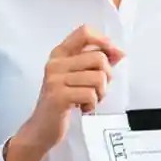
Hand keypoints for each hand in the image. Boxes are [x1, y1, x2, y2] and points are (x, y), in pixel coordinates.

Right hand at [5, 25, 124, 160]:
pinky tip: (82, 108)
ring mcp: (55, 79)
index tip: (113, 55)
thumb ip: (96, 63)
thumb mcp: (79, 77)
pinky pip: (90, 94)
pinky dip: (92, 105)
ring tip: (87, 100)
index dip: (104, 41)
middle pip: (99, 58)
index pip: (84, 32)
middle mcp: (55, 62)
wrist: (42, 129)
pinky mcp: (58, 96)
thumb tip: (119, 52)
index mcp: (60, 53)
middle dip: (106, 77)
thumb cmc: (63, 101)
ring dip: (99, 94)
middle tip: (96, 90)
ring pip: (98, 78)